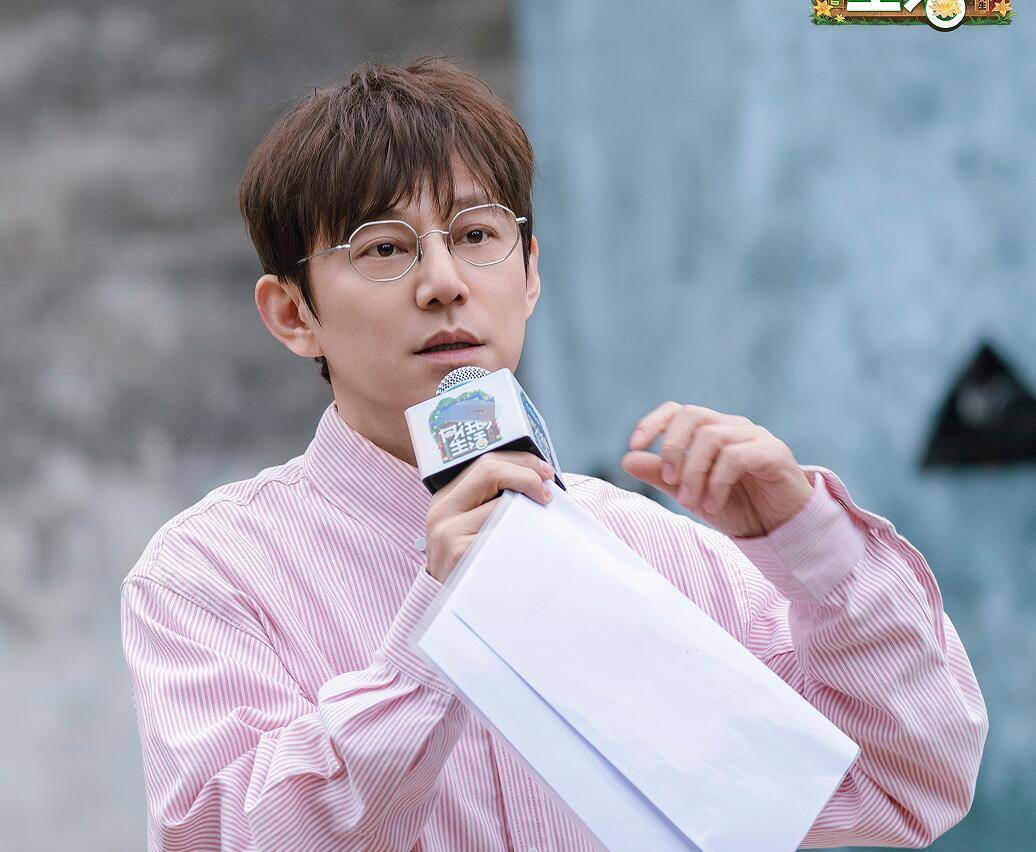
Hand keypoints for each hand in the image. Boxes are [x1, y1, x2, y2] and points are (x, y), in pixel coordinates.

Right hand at [425, 450, 554, 582]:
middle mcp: (442, 510)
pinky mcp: (459, 554)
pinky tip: (529, 546)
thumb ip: (492, 503)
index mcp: (446, 498)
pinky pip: (501, 533)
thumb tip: (539, 478)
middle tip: (548, 493)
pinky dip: (522, 535)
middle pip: (489, 471)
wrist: (449, 608)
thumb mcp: (470, 528)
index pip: (484, 462)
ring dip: (529, 509)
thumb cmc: (470, 563)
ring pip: (500, 503)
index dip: (520, 462)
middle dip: (526, 475)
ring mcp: (447, 532)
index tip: (545, 472)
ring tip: (539, 523)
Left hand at [621, 401, 812, 538]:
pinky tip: (712, 504)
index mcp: (710, 431)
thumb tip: (627, 459)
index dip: (653, 422)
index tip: (634, 445)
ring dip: (694, 472)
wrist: (779, 528)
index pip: (677, 411)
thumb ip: (662, 476)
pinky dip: (717, 482)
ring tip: (691, 502)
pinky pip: (736, 456)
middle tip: (670, 481)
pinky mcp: (773, 452)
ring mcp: (754, 436)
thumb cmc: (737, 506)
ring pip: (712, 437)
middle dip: (672, 448)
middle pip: (692, 415)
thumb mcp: (691, 494)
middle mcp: (731, 426)